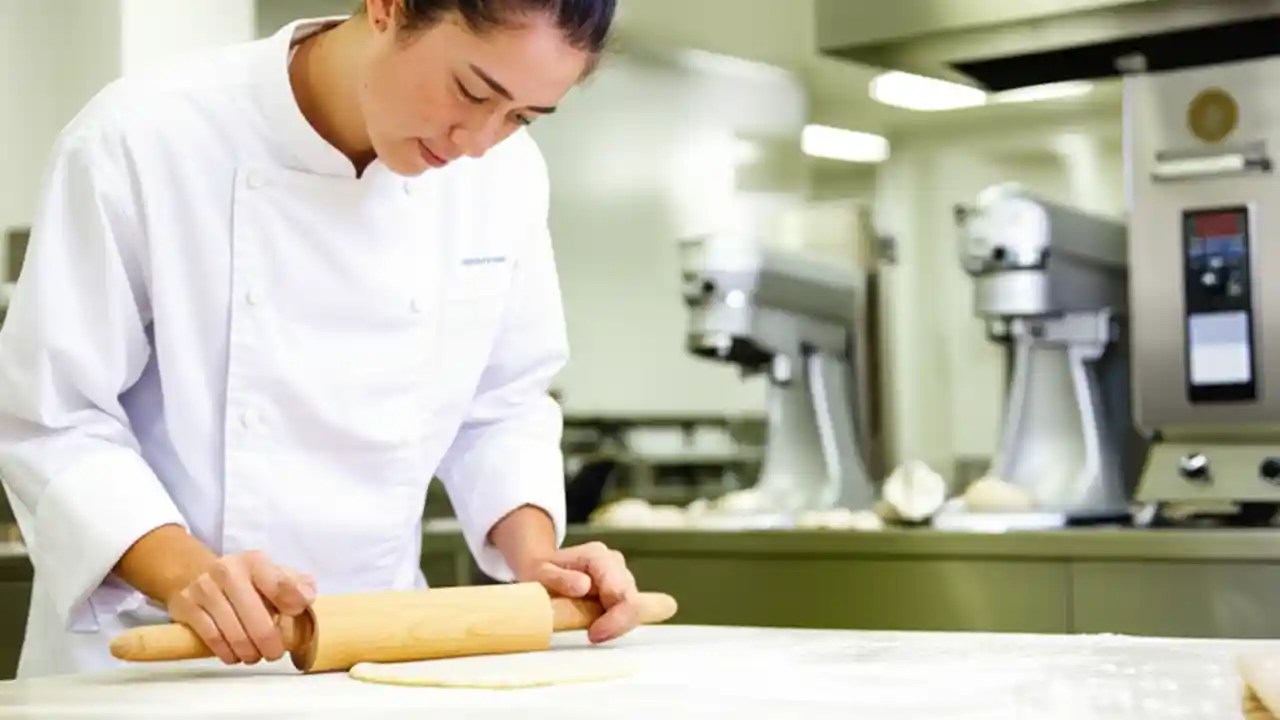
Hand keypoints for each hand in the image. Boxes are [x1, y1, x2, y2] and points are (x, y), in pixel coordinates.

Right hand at [165, 550, 315, 664]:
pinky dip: (227, 653)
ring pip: (234, 633)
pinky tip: (235, 656)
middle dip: (270, 644)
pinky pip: (212, 638)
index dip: (293, 603)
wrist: (191, 572)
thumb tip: (308, 596)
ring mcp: (205, 589)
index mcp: (255, 562)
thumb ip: (293, 583)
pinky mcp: (187, 606)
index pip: (280, 584)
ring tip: (255, 656)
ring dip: (249, 652)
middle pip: (257, 619)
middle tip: (274, 653)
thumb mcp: (268, 572)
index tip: (296, 616)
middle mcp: (229, 572)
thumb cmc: (240, 578)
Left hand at [519, 541, 638, 643]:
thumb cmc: (540, 572)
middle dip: (617, 623)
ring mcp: (620, 577)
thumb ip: (559, 577)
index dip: (614, 617)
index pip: (620, 588)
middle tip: (592, 636)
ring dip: (615, 624)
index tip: (594, 634)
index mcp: (597, 556)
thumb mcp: (539, 573)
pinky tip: (597, 626)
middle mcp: (614, 563)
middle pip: (633, 600)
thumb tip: (584, 586)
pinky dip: (614, 624)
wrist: (542, 571)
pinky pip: (628, 612)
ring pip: (634, 608)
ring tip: (591, 629)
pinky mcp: (621, 592)